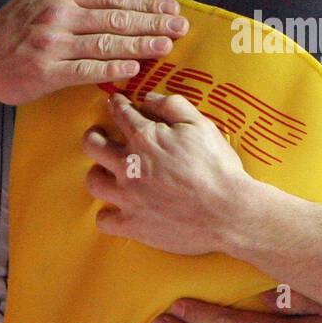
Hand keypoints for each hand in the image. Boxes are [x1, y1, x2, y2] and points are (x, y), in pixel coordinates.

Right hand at [0, 0, 188, 105]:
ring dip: (140, 45)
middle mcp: (58, 17)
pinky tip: (133, 69)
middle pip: (116, 19)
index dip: (146, 3)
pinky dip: (111, 69)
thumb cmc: (13, 24)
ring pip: (105, 44)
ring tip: (166, 47)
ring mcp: (51, 45)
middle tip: (181, 28)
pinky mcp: (45, 72)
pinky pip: (85, 70)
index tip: (172, 8)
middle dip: (153, 23)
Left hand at [83, 91, 254, 254]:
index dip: (116, 104)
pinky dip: (107, 214)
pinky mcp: (132, 224)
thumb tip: (148, 98)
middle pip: (92, 145)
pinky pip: (103, 220)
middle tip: (99, 136)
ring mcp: (128, 196)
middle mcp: (128, 165)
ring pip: (93, 181)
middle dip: (93, 135)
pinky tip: (117, 210)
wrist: (228, 211)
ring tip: (106, 172)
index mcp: (145, 138)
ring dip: (98, 173)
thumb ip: (172, 105)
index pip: (120, 113)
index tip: (116, 103)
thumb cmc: (218, 167)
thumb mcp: (201, 125)